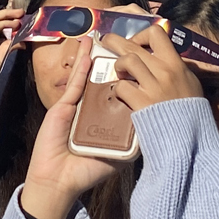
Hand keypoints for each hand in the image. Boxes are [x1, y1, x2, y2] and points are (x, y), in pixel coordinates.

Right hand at [21, 38, 129, 218]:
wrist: (61, 180)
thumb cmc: (90, 171)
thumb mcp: (120, 156)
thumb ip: (135, 141)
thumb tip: (157, 123)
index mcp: (108, 118)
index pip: (122, 93)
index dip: (131, 78)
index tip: (144, 63)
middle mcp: (95, 108)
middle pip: (106, 79)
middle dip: (114, 61)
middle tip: (124, 43)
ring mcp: (78, 105)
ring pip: (89, 76)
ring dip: (94, 55)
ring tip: (101, 37)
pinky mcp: (63, 106)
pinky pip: (76, 83)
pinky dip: (82, 67)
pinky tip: (88, 52)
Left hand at [107, 23, 205, 111]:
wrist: (190, 133)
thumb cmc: (192, 107)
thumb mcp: (191, 80)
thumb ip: (176, 66)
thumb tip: (164, 55)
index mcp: (175, 63)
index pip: (156, 33)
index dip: (141, 35)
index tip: (137, 44)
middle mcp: (163, 71)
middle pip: (132, 46)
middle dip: (114, 41)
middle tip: (106, 41)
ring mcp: (152, 86)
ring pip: (126, 61)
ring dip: (118, 65)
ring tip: (119, 72)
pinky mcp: (141, 102)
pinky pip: (121, 87)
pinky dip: (118, 88)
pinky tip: (121, 92)